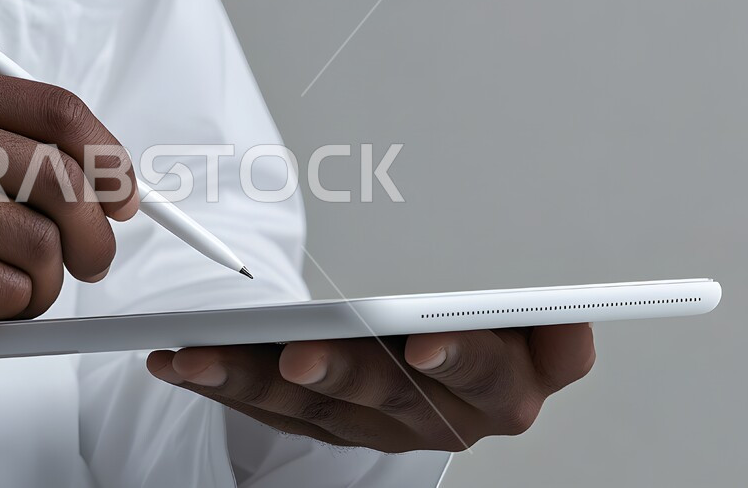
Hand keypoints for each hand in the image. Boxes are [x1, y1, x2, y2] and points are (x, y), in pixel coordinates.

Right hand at [0, 63, 137, 351]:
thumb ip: (2, 149)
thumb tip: (108, 184)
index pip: (61, 113)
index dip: (110, 161)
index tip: (125, 199)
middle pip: (68, 180)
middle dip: (98, 235)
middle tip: (92, 263)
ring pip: (45, 245)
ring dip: (45, 284)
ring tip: (8, 290)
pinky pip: (10, 291)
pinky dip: (10, 311)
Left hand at [147, 325, 594, 451]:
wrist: (439, 363)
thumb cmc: (477, 329)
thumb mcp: (528, 329)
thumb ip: (545, 328)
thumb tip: (568, 319)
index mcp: (502, 388)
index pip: (490, 376)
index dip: (459, 357)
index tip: (423, 340)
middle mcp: (436, 418)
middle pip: (390, 394)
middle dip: (341, 372)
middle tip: (300, 353)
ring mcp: (372, 428)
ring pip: (309, 406)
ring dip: (250, 378)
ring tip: (199, 354)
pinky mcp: (321, 428)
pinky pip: (266, 411)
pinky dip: (220, 383)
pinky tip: (179, 360)